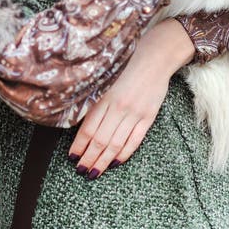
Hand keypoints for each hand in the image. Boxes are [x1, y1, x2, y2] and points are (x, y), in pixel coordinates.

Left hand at [68, 20, 193, 177]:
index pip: (88, 127)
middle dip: (89, 158)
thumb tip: (80, 123)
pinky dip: (123, 153)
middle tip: (81, 171)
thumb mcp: (106, 79)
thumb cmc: (127, 65)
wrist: (156, 57)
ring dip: (103, 160)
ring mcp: (134, 112)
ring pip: (115, 143)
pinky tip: (115, 162)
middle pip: (100, 139)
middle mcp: (118, 106)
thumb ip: (96, 99)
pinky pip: (134, 140)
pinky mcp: (148, 116)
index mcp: (104, 95)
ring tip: (94, 172)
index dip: (79, 145)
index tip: (72, 157)